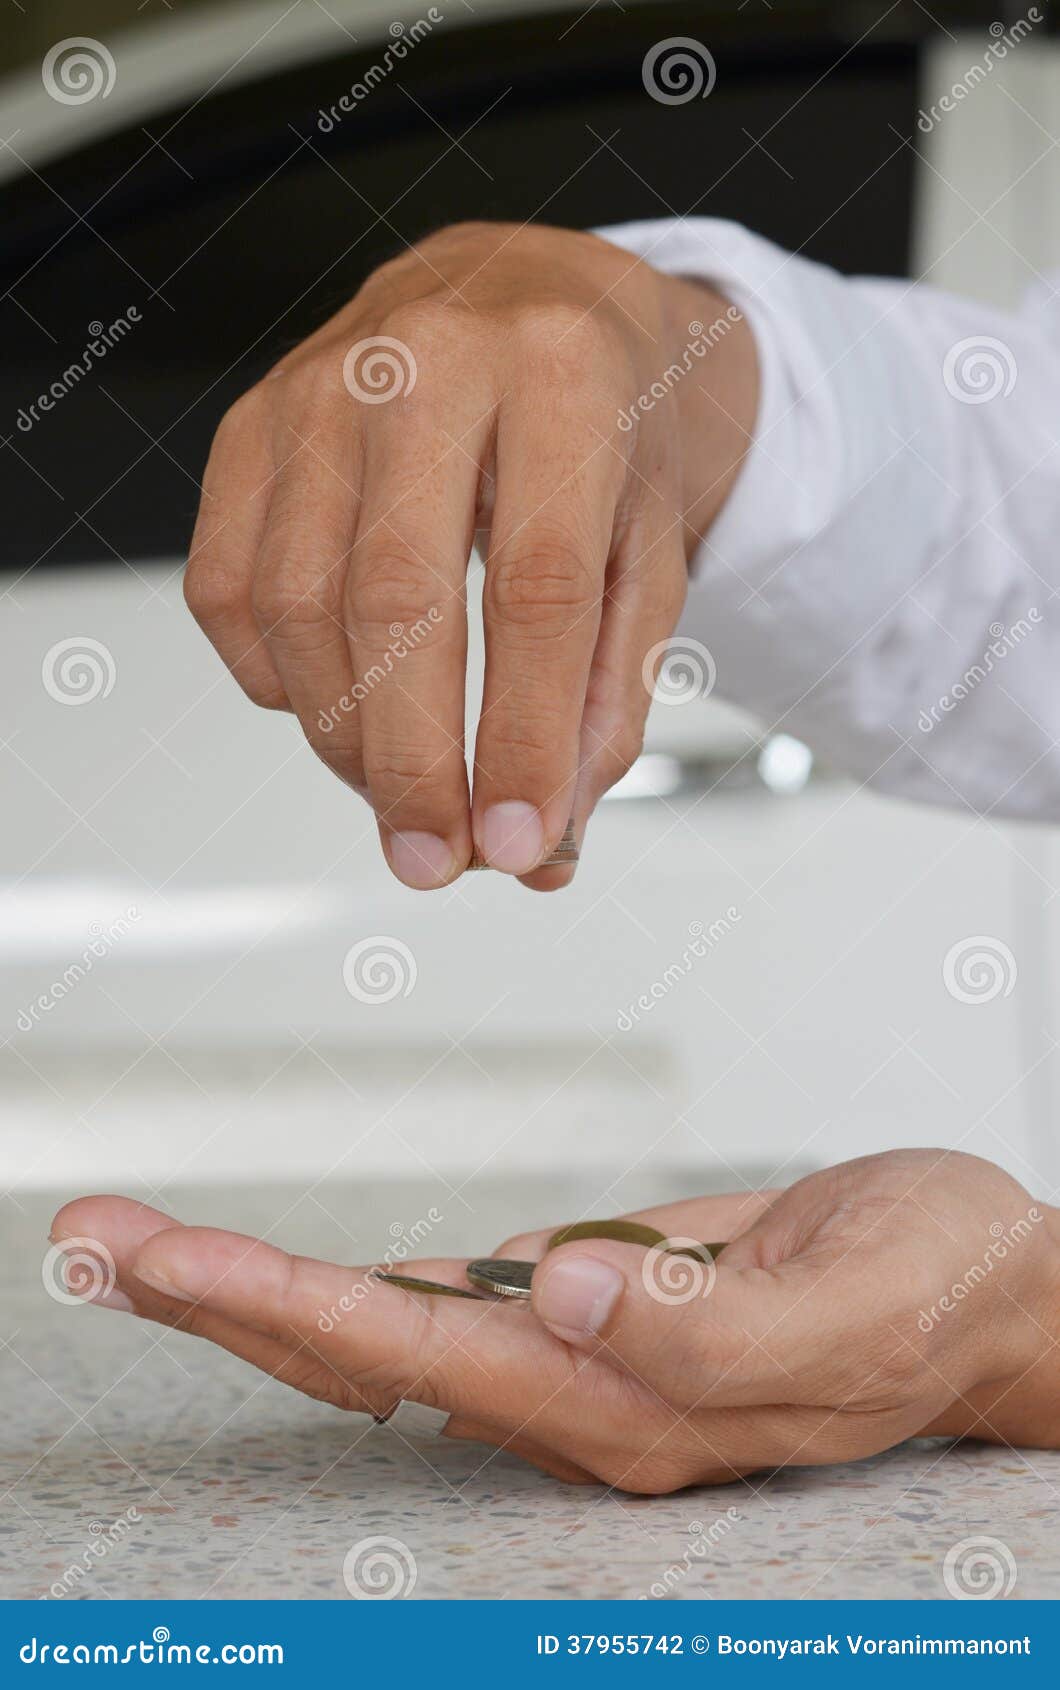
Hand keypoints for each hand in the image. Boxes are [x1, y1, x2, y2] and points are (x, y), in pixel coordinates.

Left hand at [50, 1151, 1055, 1493]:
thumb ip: (708, 1329)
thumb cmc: (935, 1285)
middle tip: (89, 1238)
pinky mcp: (581, 1316)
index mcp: (629, 1410)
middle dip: (215, 1300)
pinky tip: (262, 1283)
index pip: (416, 1358)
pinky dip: (331, 1285)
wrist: (982, 1282)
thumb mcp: (857, 1306)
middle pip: (357, 1356)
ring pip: (376, 1333)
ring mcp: (571, 1362)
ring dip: (246, 1292)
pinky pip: (431, 1309)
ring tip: (130, 1245)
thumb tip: (555, 1294)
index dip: (281, 1306)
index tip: (168, 1259)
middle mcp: (576, 1401)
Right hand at [184, 221, 754, 889]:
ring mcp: (319, 385)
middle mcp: (428, 358)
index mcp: (563, 374)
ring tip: (402, 794)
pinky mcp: (250, 425)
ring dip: (344, 737)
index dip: (521, 734)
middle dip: (410, 762)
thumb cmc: (604, 417)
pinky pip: (229, 588)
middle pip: (396, 599)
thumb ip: (608, 693)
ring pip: (298, 604)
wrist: (533, 298)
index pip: (537, 587)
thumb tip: (545, 833)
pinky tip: (334, 704)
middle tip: (435, 861)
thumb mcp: (651, 547)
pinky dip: (273, 680)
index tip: (517, 842)